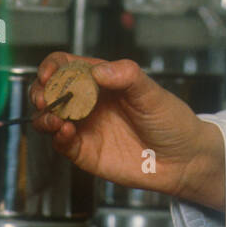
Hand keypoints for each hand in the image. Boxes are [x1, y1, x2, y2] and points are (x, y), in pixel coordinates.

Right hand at [30, 52, 225, 210]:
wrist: (184, 160)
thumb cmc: (171, 121)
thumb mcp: (152, 93)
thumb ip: (127, 77)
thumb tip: (97, 71)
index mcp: (102, 81)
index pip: (67, 66)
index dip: (52, 67)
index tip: (49, 74)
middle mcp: (89, 102)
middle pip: (51, 91)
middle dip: (41, 91)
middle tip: (44, 97)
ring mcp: (86, 127)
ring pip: (49, 118)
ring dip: (44, 116)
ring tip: (55, 118)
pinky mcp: (86, 152)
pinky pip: (62, 143)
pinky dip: (57, 137)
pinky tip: (66, 132)